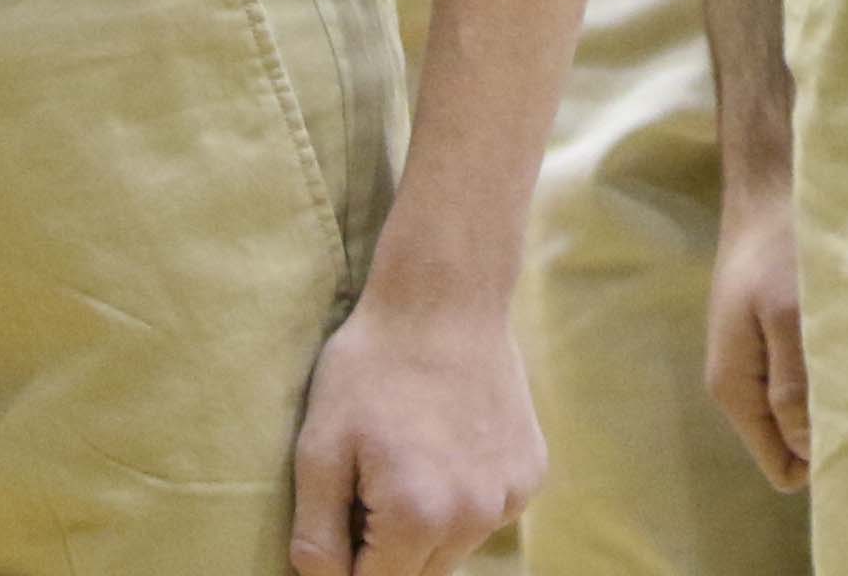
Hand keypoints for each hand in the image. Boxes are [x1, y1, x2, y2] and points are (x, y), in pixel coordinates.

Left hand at [290, 289, 542, 575]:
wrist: (446, 299)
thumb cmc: (372, 369)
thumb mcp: (319, 449)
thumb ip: (317, 535)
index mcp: (417, 516)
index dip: (345, 566)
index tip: (340, 521)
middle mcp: (474, 517)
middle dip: (384, 554)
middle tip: (367, 489)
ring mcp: (509, 496)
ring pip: (453, 551)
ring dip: (425, 532)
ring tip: (406, 465)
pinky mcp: (530, 473)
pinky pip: (485, 516)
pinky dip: (462, 503)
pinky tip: (445, 451)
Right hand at [704, 173, 809, 488]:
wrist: (775, 187)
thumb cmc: (781, 247)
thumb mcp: (788, 315)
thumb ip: (793, 384)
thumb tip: (810, 452)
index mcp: (736, 391)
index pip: (781, 467)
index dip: (819, 459)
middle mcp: (746, 386)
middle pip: (795, 444)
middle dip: (833, 430)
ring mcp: (763, 362)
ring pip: (807, 412)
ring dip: (839, 396)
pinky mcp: (781, 338)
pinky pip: (812, 380)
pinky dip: (838, 369)